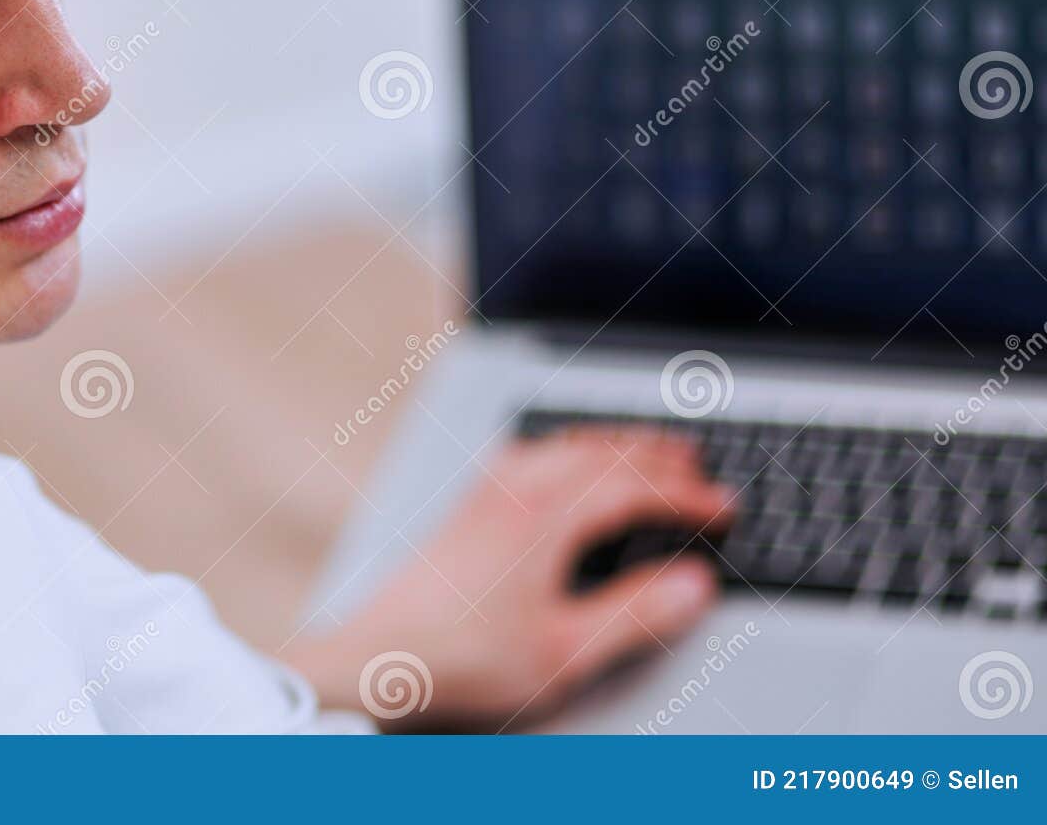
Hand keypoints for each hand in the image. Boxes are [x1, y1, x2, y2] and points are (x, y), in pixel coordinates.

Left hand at [285, 427, 736, 727]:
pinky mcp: (465, 509)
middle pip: (599, 455)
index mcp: (546, 518)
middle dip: (655, 457)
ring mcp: (485, 496)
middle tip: (698, 464)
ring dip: (612, 444)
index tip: (724, 507)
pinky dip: (566, 448)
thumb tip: (693, 584)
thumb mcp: (565, 651)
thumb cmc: (461, 658)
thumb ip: (634, 615)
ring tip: (645, 449)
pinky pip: (529, 453)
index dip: (686, 495)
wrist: (379, 658)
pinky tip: (561, 461)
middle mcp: (514, 492)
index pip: (633, 488)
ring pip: (562, 447)